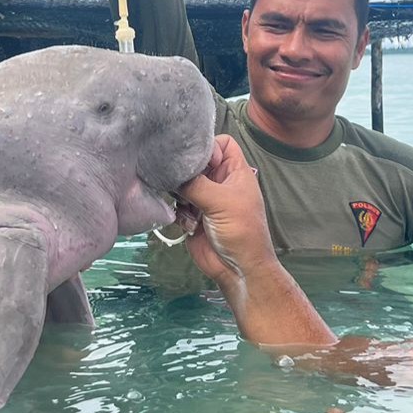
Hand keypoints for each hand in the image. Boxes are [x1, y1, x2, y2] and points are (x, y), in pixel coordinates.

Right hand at [176, 136, 279, 289]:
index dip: (208, 146)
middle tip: (182, 183)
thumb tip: (170, 171)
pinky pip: (177, 205)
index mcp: (235, 172)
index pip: (221, 143)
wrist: (237, 269)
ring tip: (189, 209)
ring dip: (181, 196)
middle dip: (186, 173)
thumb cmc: (242, 232)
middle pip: (196, 163)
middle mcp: (219, 182)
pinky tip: (190, 225)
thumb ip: (195, 183)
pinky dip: (180, 213)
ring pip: (182, 184)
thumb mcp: (221, 201)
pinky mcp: (192, 216)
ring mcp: (205, 199)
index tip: (195, 158)